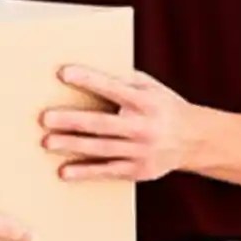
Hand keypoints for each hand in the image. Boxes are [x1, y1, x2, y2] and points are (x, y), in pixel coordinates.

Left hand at [41, 65, 201, 181]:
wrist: (195, 140)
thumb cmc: (163, 106)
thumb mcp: (150, 87)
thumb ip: (123, 79)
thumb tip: (88, 67)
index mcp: (145, 101)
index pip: (113, 88)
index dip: (88, 80)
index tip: (63, 73)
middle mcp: (144, 127)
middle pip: (102, 124)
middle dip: (72, 121)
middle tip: (45, 118)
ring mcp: (142, 151)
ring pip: (101, 149)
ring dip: (72, 146)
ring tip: (47, 142)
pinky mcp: (139, 171)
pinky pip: (107, 172)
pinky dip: (85, 172)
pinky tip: (64, 171)